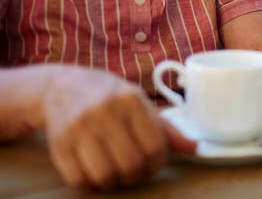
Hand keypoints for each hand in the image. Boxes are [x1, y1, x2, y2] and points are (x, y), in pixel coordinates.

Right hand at [42, 67, 194, 189]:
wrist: (62, 86)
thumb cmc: (110, 97)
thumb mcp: (140, 104)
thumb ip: (167, 129)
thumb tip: (195, 148)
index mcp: (131, 100)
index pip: (154, 146)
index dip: (157, 163)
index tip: (154, 164)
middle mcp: (104, 112)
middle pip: (130, 163)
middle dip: (137, 175)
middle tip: (135, 173)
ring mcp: (79, 127)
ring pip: (104, 174)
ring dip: (114, 182)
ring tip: (116, 174)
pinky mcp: (58, 143)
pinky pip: (78, 179)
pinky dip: (90, 183)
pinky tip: (96, 172)